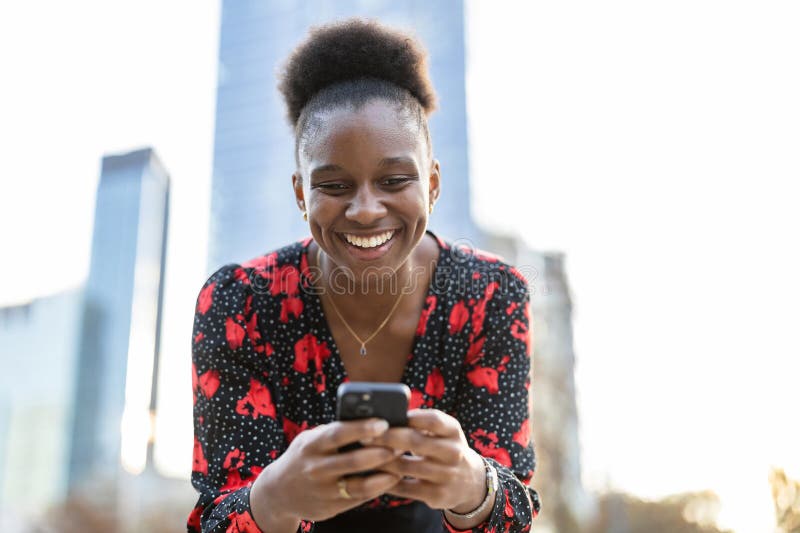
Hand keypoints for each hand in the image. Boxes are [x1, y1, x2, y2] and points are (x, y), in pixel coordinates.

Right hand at [250, 418, 401, 526]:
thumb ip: (334, 431)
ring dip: (385, 475)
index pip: (339, 433)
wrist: (277, 492)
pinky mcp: (331, 507)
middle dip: (382, 452)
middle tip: (401, 444)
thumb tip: (369, 419)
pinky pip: (360, 498)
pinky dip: (378, 489)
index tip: (384, 423)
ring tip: (401, 465)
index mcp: (311, 445)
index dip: (362, 428)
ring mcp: (324, 490)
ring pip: (361, 484)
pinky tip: (390, 479)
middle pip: (355, 460)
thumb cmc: (303, 457)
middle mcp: (316, 468)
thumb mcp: (310, 439)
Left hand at [368, 409, 487, 512]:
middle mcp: (454, 452)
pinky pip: (405, 488)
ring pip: (406, 467)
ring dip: (381, 461)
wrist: (469, 481)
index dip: (410, 417)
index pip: (433, 420)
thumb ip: (421, 422)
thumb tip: (386, 415)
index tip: (387, 416)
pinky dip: (386, 481)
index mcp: (453, 431)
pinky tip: (372, 476)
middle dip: (387, 437)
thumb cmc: (445, 448)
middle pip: (416, 442)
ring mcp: (447, 475)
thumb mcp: (443, 432)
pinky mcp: (438, 495)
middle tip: (364, 435)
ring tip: (362, 455)